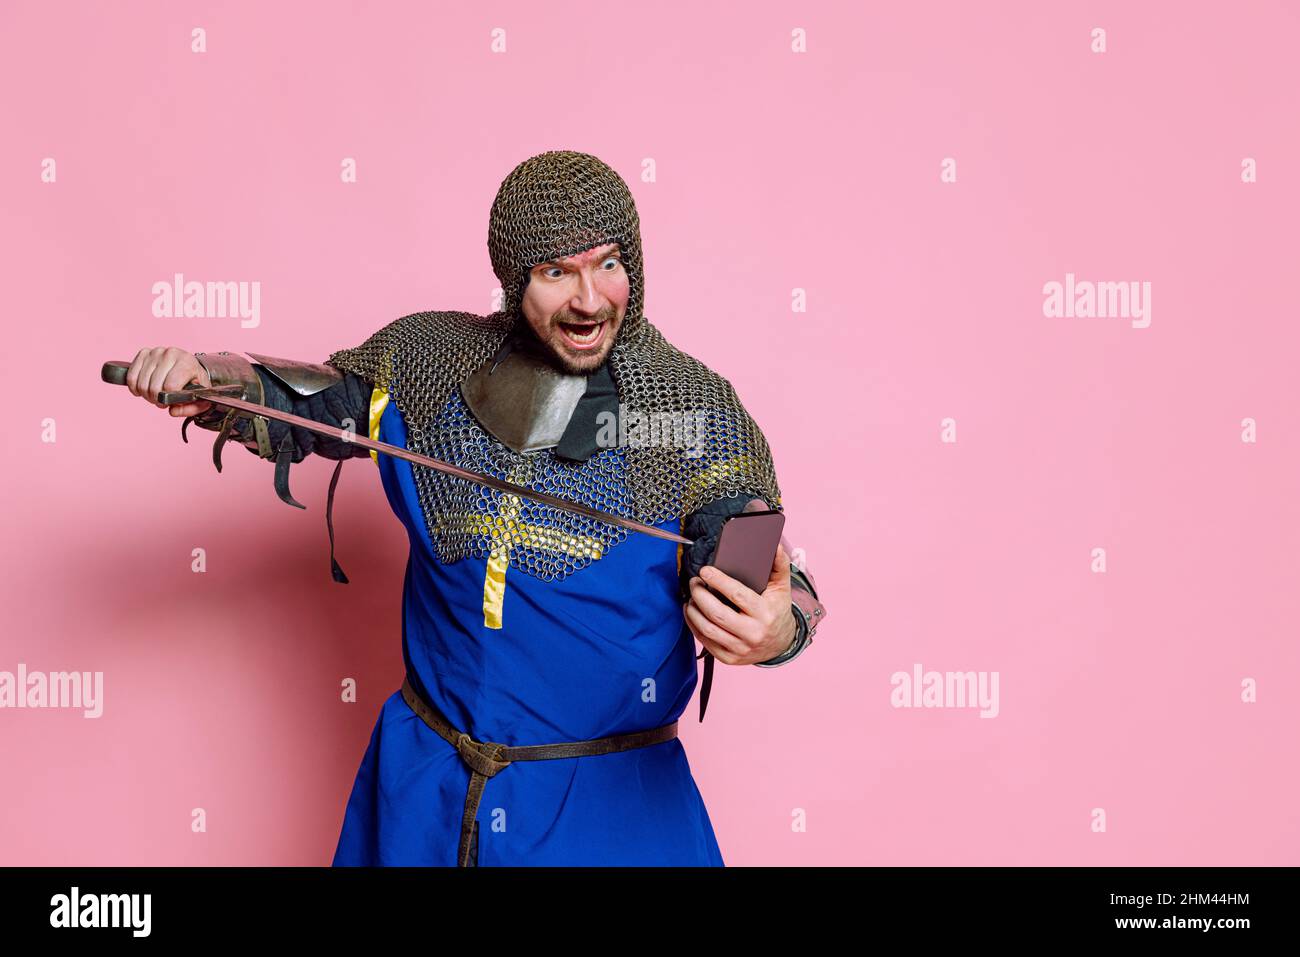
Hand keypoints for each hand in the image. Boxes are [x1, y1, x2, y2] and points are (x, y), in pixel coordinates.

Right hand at [124, 346, 211, 416]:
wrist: (190, 367)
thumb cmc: (194, 382)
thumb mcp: (200, 398)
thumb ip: (191, 409)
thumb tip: (172, 411)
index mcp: (187, 362)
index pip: (170, 386)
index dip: (168, 400)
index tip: (171, 402)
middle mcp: (171, 354)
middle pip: (154, 386)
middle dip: (156, 399)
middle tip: (162, 401)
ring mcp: (156, 352)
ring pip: (142, 383)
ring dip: (146, 394)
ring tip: (155, 395)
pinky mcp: (144, 353)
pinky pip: (131, 376)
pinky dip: (134, 387)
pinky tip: (142, 390)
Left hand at [683, 542, 797, 664]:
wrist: (781, 644)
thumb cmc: (777, 610)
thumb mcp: (782, 588)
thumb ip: (779, 565)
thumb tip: (776, 544)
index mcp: (765, 614)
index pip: (737, 595)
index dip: (718, 581)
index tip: (705, 570)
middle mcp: (753, 634)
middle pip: (717, 613)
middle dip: (700, 595)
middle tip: (694, 582)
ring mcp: (741, 649)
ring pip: (708, 629)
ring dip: (693, 611)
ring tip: (690, 596)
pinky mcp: (730, 659)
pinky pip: (706, 642)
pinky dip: (694, 626)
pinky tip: (692, 613)